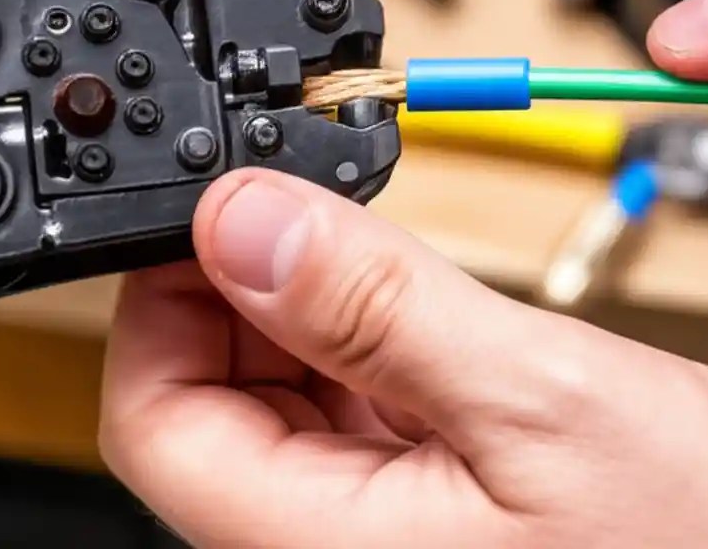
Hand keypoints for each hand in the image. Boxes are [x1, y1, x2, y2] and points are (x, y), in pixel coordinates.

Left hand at [98, 169, 707, 547]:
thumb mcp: (547, 398)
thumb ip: (379, 309)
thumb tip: (246, 221)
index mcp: (327, 544)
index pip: (160, 419)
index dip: (165, 296)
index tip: (222, 201)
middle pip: (217, 406)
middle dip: (250, 286)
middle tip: (317, 193)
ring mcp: (390, 537)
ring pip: (293, 404)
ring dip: (318, 309)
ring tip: (380, 238)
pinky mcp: (444, 516)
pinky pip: (367, 420)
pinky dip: (376, 345)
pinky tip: (424, 304)